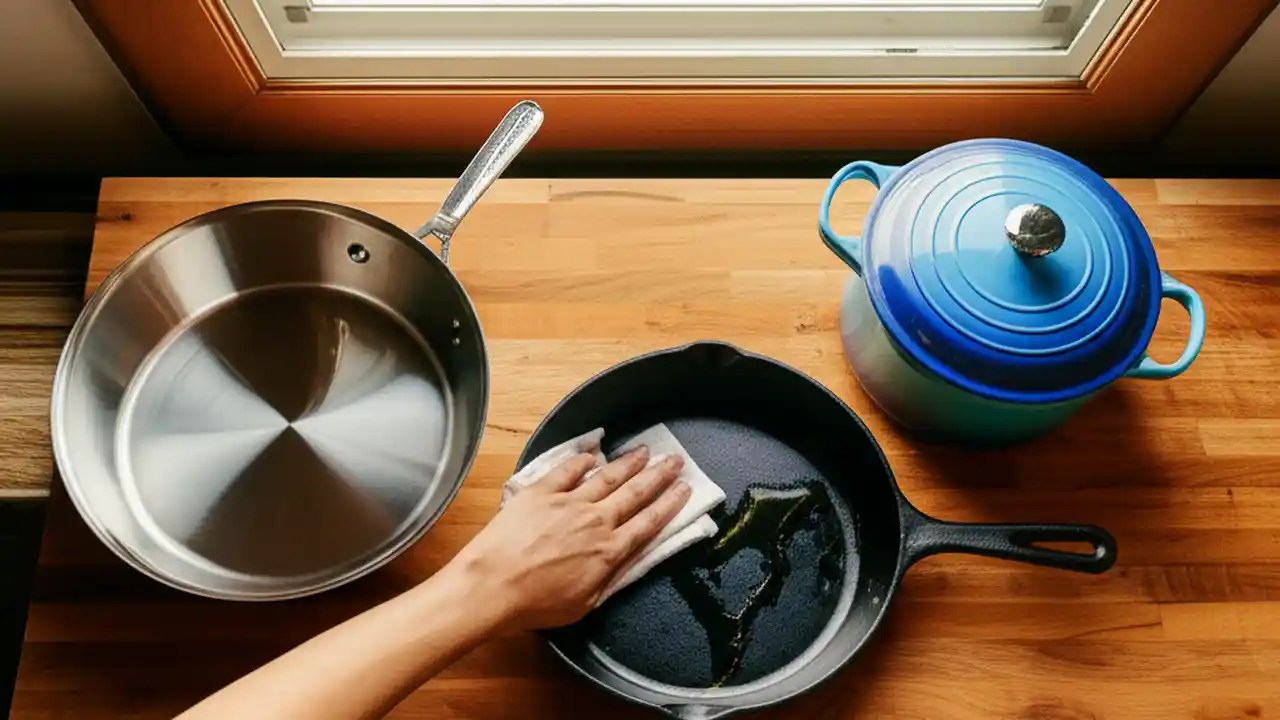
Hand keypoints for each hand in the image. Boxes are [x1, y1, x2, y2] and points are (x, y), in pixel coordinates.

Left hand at [447, 447, 689, 630]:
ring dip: (629, 463)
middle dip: (658, 475)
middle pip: (635, 493)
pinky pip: (567, 470)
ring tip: (645, 451)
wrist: (493, 585)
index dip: (669, 504)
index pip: (648, 523)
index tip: (685, 488)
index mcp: (609, 551)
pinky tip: (593, 453)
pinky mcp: (541, 492)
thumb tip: (627, 559)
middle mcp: (595, 520)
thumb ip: (610, 578)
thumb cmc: (536, 604)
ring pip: (607, 477)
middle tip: (675, 460)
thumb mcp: (585, 603)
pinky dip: (582, 460)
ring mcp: (568, 502)